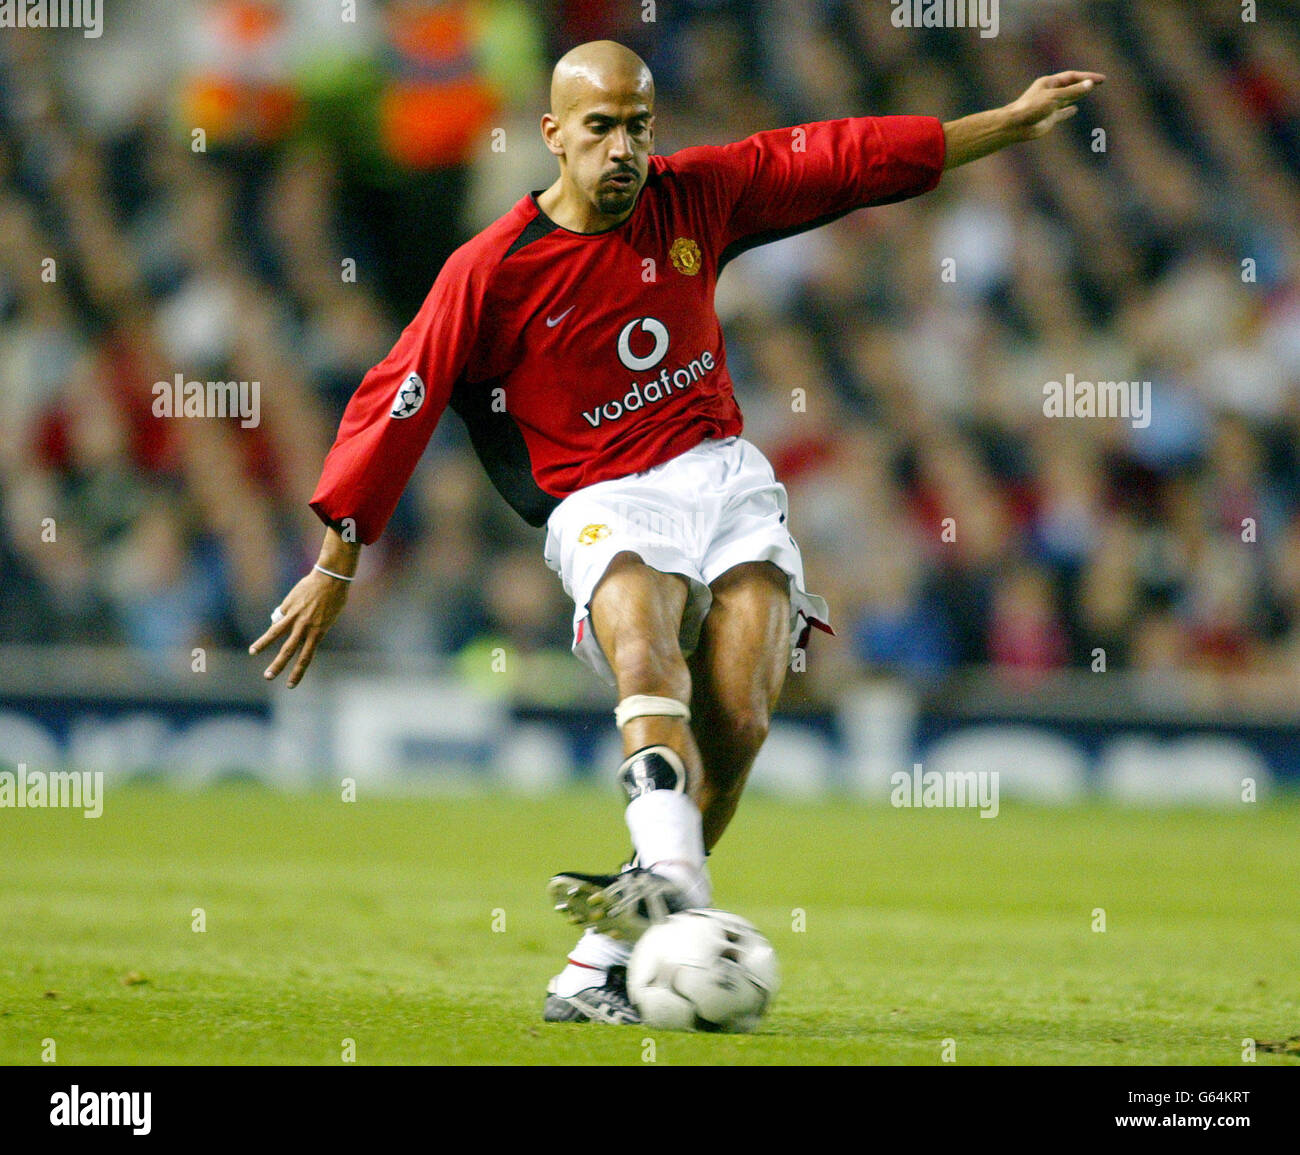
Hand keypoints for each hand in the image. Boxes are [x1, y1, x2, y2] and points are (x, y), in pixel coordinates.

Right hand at [249, 567, 350, 686]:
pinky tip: (286, 611)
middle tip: (267, 677)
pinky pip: (280, 615)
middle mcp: (305, 627)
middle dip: (278, 665)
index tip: (290, 685)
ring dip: (263, 644)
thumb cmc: (334, 598)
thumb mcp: (328, 618)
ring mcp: (295, 616)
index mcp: (318, 633)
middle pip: (289, 650)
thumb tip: (291, 630)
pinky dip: (279, 618)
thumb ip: (311, 627)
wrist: (331, 578)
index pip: (306, 657)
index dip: (298, 672)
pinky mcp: (288, 605)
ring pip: (276, 633)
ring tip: (253, 652)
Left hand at [1004, 71, 1105, 139]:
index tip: (1101, 79)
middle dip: (1085, 83)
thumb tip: (1090, 84)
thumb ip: (1072, 91)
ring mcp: (1049, 106)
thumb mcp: (1054, 97)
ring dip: (1079, 95)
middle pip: (1071, 86)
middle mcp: (1049, 93)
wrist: (1016, 126)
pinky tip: (1075, 110)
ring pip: (1067, 98)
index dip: (1088, 77)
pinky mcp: (1048, 118)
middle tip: (1100, 82)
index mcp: (1049, 83)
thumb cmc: (1032, 108)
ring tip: (1090, 90)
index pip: (1072, 77)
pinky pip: (1061, 113)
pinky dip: (1068, 111)